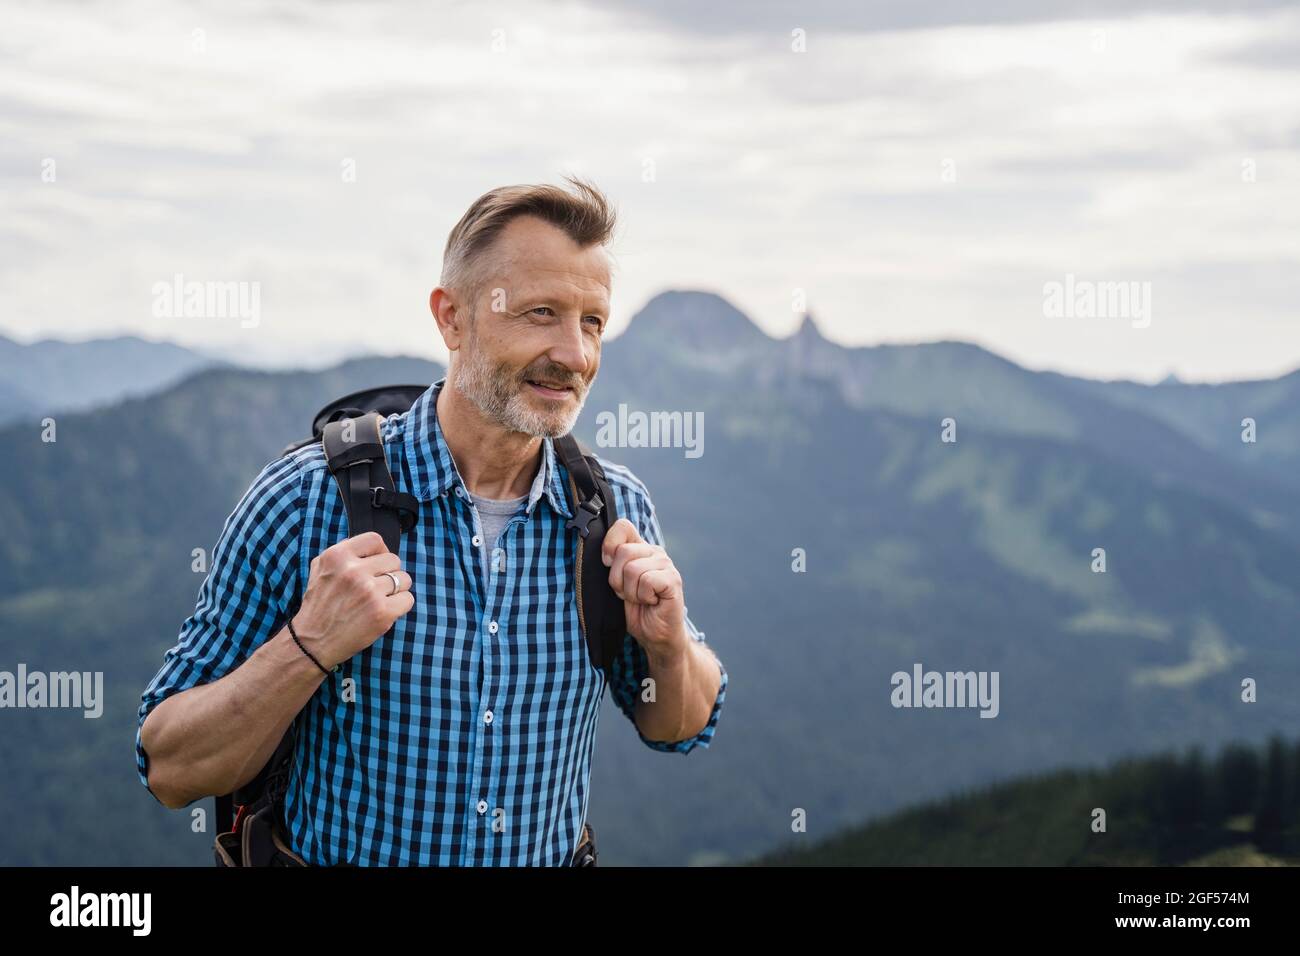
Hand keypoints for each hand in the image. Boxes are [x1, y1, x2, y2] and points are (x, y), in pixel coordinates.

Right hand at [292, 531, 413, 668]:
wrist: (312, 641)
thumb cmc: (319, 605)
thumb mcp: (320, 568)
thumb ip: (345, 553)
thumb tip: (374, 548)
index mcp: (337, 556)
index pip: (374, 539)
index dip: (379, 552)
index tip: (376, 564)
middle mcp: (353, 571)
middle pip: (393, 560)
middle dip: (388, 573)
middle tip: (375, 587)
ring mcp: (369, 592)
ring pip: (404, 579)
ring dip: (396, 590)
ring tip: (379, 599)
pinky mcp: (382, 612)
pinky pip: (408, 599)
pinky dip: (400, 606)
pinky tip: (385, 611)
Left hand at [601, 518, 687, 660]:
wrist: (655, 636)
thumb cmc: (636, 611)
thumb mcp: (617, 584)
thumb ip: (612, 564)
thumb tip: (604, 553)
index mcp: (640, 548)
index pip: (623, 526)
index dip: (609, 544)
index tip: (608, 564)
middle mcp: (655, 552)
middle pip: (623, 551)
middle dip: (617, 579)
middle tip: (628, 593)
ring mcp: (666, 564)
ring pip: (632, 568)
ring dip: (631, 591)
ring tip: (641, 599)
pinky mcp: (673, 580)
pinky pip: (647, 580)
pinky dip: (643, 596)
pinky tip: (652, 601)